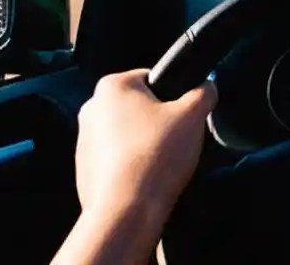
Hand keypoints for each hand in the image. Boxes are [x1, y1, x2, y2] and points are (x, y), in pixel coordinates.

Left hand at [74, 69, 216, 220]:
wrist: (125, 210)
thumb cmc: (157, 154)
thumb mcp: (192, 116)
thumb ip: (203, 93)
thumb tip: (207, 86)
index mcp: (111, 85)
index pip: (152, 79)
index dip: (174, 97)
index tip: (184, 119)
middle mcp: (91, 107)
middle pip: (138, 107)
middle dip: (158, 122)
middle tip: (176, 142)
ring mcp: (83, 140)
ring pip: (126, 134)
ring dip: (144, 144)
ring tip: (161, 164)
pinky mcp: (83, 169)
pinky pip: (115, 159)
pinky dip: (131, 165)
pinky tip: (145, 179)